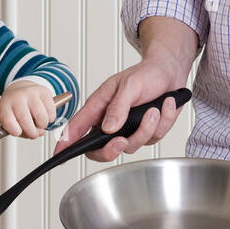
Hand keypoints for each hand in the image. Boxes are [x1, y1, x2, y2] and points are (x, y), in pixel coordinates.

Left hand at [0, 81, 58, 139]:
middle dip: (32, 132)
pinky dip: (50, 117)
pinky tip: (45, 115)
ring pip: (41, 117)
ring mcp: (31, 93)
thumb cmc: (14, 108)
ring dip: (42, 125)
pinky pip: (51, 111)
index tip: (19, 132)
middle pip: (26, 120)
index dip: (15, 131)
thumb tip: (40, 132)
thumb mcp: (10, 120)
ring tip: (39, 123)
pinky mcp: (43, 91)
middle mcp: (17, 98)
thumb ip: (23, 132)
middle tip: (33, 133)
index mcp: (5, 106)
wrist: (19, 89)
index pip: (8, 122)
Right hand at [56, 54, 185, 162]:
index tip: (59, 155)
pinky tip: (165, 106)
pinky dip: (163, 122)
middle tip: (121, 141)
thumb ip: (118, 107)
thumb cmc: (146, 74)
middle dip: (111, 150)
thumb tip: (107, 128)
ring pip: (131, 146)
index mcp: (99, 107)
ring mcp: (128, 129)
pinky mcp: (146, 132)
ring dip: (146, 128)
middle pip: (100, 149)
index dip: (66, 143)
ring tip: (153, 110)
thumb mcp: (129, 85)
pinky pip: (153, 138)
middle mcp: (111, 121)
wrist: (170, 73)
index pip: (77, 127)